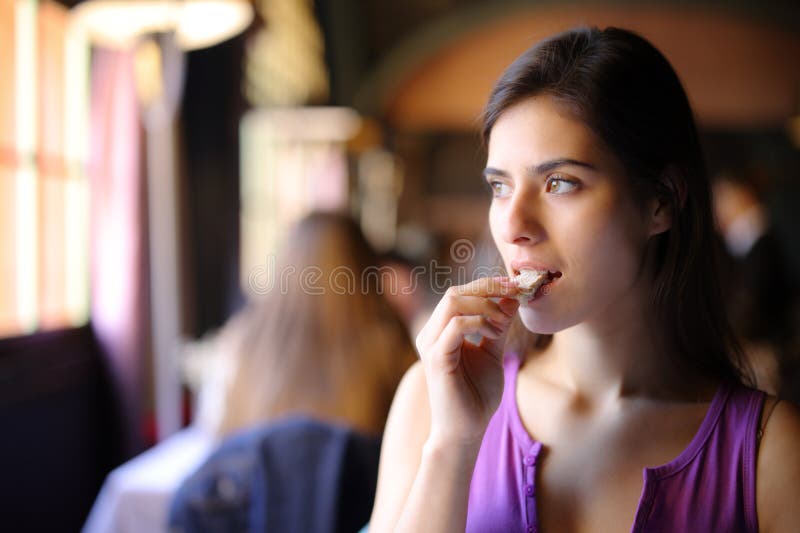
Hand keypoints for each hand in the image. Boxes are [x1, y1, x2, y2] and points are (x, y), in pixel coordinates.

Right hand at [415, 276, 519, 448]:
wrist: (465, 431)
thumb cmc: (476, 396)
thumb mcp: (493, 352)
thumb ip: (499, 325)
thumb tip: (511, 297)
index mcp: (441, 330)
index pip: (460, 293)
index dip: (487, 285)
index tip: (515, 286)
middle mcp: (431, 334)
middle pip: (455, 292)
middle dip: (488, 289)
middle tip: (515, 295)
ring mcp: (431, 345)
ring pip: (453, 302)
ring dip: (486, 306)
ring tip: (503, 323)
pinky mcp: (436, 359)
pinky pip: (455, 326)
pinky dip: (479, 323)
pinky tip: (494, 334)